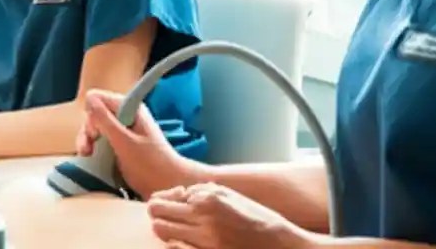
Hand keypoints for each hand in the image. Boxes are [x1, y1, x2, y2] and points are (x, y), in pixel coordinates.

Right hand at [78, 89, 201, 199]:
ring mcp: (123, 130)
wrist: (168, 186)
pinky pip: (101, 140)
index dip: (92, 115)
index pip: (97, 98)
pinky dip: (94, 149)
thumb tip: (89, 97)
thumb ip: (105, 120)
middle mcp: (125, 115)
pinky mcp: (121, 144)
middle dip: (87, 132)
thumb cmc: (150, 165)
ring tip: (87, 156)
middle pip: (93, 114)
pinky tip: (92, 159)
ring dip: (88, 142)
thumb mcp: (125, 142)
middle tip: (88, 150)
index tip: (95, 135)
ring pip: (95, 128)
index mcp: (130, 108)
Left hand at [147, 184, 311, 248]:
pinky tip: (187, 242)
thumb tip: (178, 194)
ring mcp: (204, 242)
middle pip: (156, 214)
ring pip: (162, 233)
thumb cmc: (257, 218)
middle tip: (169, 217)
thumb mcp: (230, 196)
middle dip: (158, 214)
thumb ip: (202, 192)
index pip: (163, 199)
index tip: (169, 203)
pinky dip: (176, 245)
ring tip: (179, 230)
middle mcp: (202, 219)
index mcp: (207, 200)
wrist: (279, 245)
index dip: (162, 201)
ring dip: (165, 230)